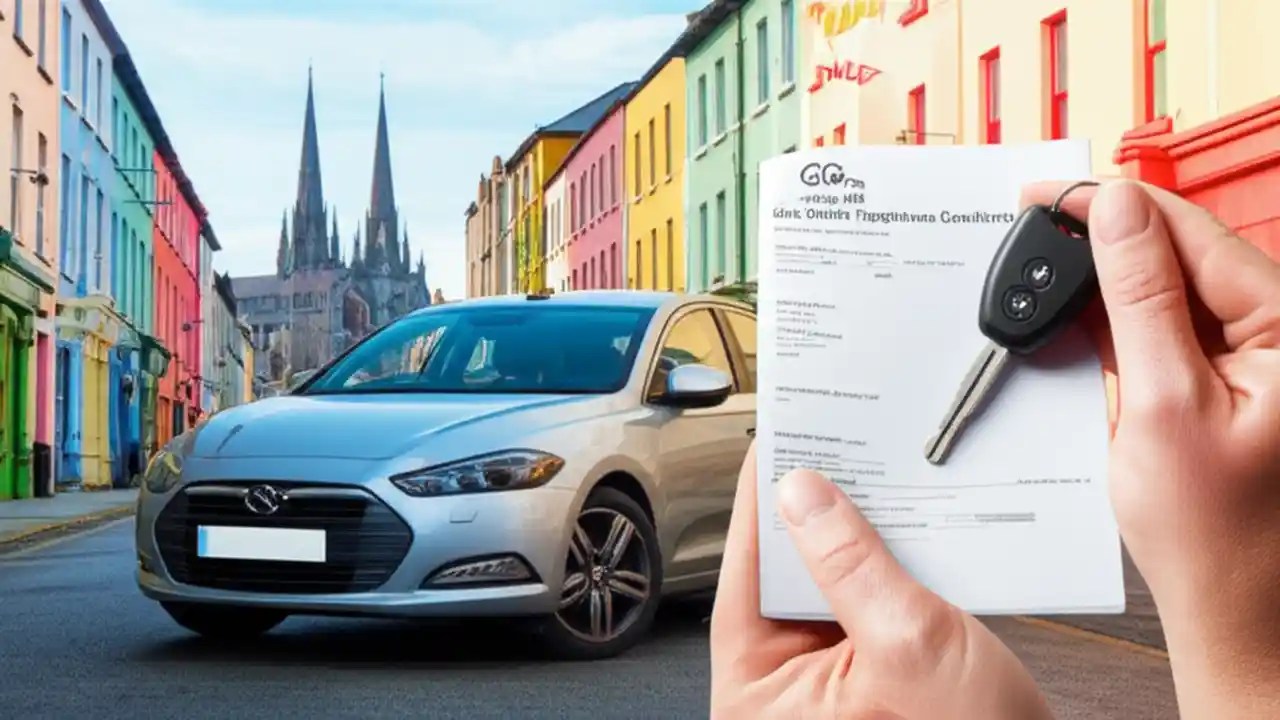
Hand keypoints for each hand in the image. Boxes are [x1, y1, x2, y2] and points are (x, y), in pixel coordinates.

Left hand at [709, 443, 1051, 718]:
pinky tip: (899, 524)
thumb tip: (804, 492)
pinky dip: (881, 566)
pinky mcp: (870, 676)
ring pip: (826, 587)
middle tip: (827, 447)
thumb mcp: (908, 643)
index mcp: (762, 699)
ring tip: (865, 476)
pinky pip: (863, 605)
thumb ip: (851, 563)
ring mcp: (828, 688)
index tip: (770, 447)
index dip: (758, 509)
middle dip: (812, 516)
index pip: (744, 583)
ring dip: (852, 538)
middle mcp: (785, 694)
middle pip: (785, 580)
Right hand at [1021, 180, 1279, 716]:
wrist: (1232, 606)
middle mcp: (1278, 330)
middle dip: (1103, 235)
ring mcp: (1253, 354)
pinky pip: (1167, 326)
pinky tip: (1080, 319)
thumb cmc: (1214, 531)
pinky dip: (1119, 320)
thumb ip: (1140, 297)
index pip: (1188, 230)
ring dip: (1106, 277)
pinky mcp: (1224, 377)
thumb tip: (1116, 213)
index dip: (1109, 205)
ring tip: (1045, 270)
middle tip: (1030, 224)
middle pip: (1180, 249)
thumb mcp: (1163, 402)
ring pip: (1169, 284)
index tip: (1045, 195)